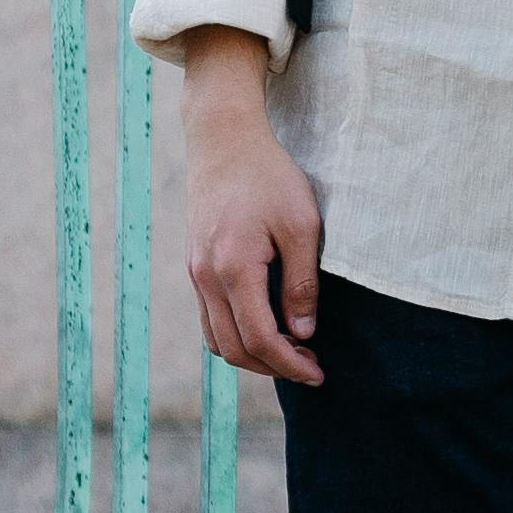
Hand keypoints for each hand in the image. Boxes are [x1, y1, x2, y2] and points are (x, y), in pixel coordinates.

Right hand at [183, 33, 323, 384]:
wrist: (223, 139)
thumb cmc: (268, 176)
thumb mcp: (301, 224)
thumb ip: (302, 283)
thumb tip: (303, 332)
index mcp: (233, 268)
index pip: (260, 338)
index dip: (290, 364)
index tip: (318, 373)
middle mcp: (205, 277)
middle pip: (234, 348)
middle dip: (273, 367)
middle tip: (310, 367)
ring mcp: (195, 272)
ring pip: (217, 338)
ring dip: (252, 356)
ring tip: (290, 352)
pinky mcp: (194, 265)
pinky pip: (209, 318)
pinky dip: (235, 336)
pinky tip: (264, 329)